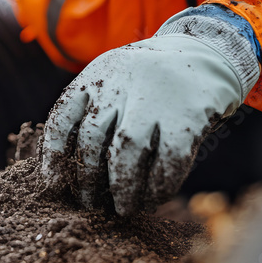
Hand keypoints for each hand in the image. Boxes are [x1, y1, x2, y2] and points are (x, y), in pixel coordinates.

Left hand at [40, 10, 259, 214]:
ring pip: (126, 151)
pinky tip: (152, 200)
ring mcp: (155, 98)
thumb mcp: (117, 79)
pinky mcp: (188, 116)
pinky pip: (167, 160)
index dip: (52, 156)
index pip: (63, 117)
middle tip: (88, 203)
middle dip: (86, 178)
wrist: (209, 53)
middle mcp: (122, 83)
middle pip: (92, 138)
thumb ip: (93, 110)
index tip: (52, 185)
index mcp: (98, 74)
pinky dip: (158, 187)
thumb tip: (67, 170)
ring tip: (122, 208)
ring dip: (121, 187)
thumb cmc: (152, 80)